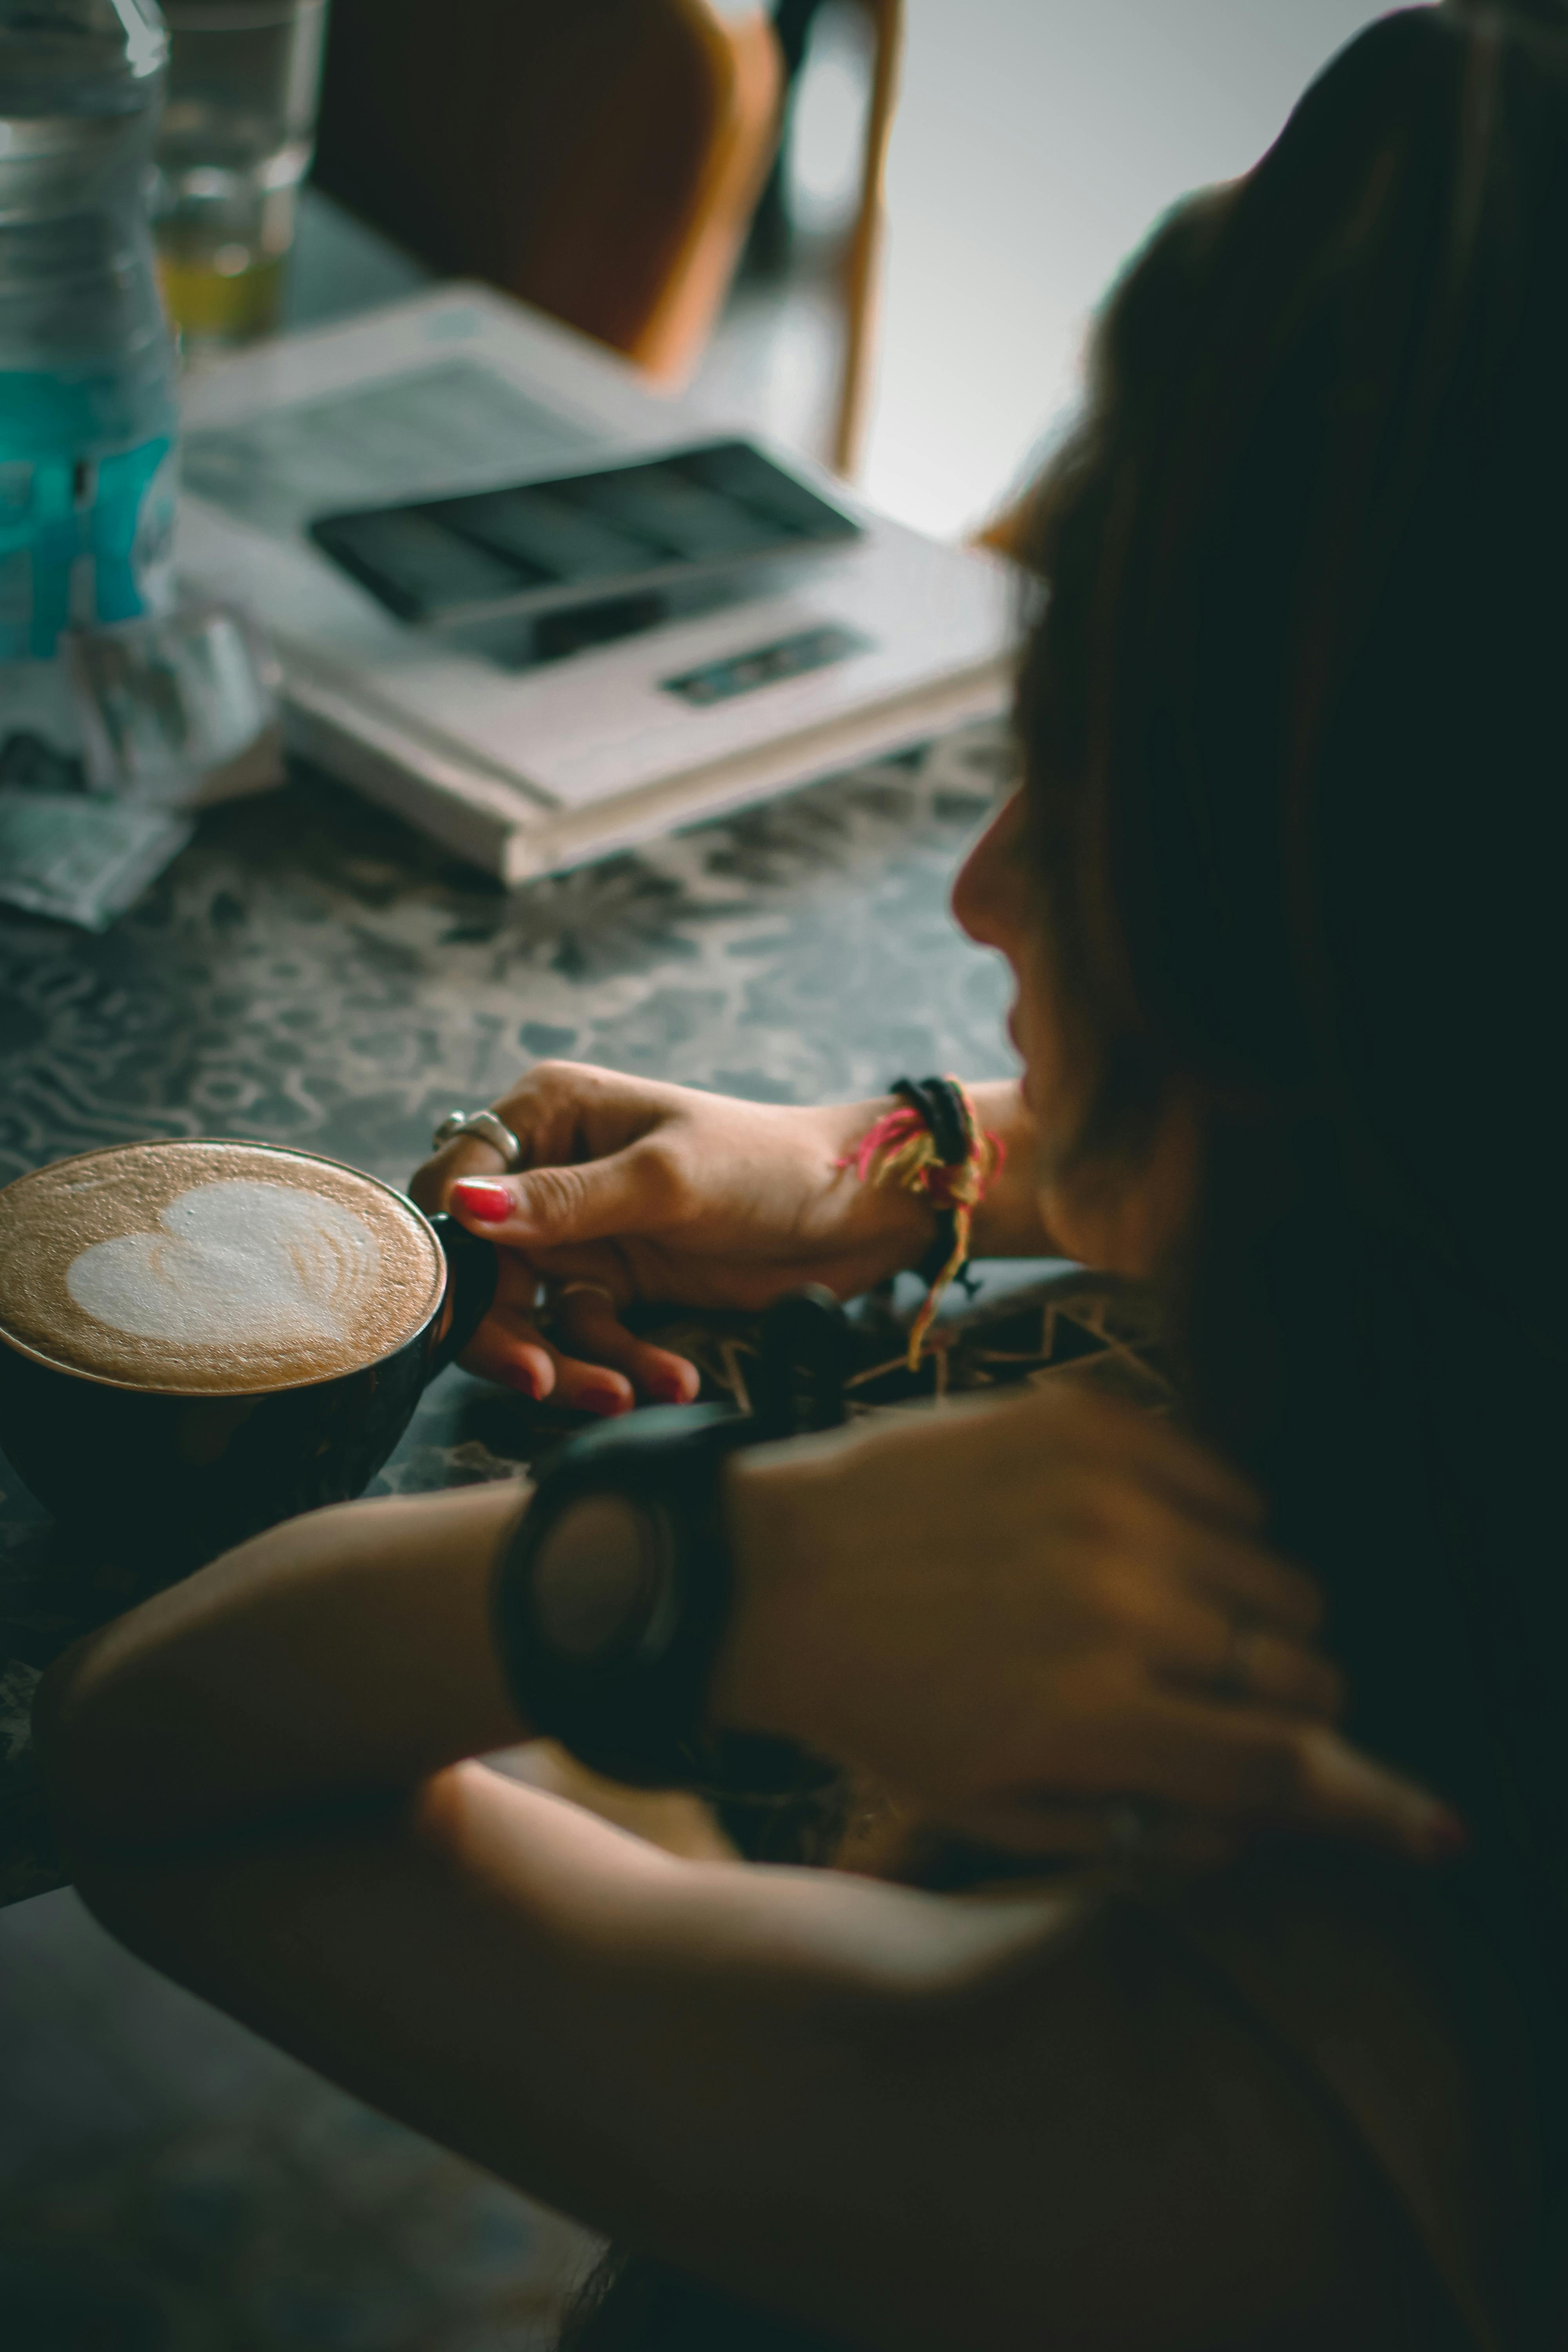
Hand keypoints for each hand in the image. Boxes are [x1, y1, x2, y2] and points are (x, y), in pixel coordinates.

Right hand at [410, 1063, 943, 1409]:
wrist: (858, 1211)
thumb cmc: (768, 1164)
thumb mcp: (666, 1179)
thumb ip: (565, 1200)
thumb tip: (464, 1205)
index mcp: (548, 1113)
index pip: (457, 1181)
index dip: (451, 1248)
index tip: (463, 1306)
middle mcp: (550, 1169)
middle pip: (484, 1264)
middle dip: (508, 1329)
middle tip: (538, 1380)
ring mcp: (582, 1231)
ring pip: (534, 1315)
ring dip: (573, 1362)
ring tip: (620, 1395)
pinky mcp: (619, 1282)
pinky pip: (590, 1336)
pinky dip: (623, 1365)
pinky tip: (672, 1383)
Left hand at [716, 1382, 1462, 1864]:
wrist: (770, 1570)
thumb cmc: (880, 1703)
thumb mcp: (995, 1807)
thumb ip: (1139, 1829)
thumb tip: (1258, 1824)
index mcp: (1092, 1715)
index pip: (1283, 1768)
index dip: (1373, 1806)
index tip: (1433, 1826)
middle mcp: (1117, 1604)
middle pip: (1297, 1667)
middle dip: (1282, 1703)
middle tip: (1218, 1702)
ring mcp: (1106, 1501)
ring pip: (1273, 1573)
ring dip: (1249, 1615)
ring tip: (1169, 1619)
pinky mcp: (1087, 1423)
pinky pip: (1224, 1480)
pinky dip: (1213, 1525)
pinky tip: (1149, 1546)